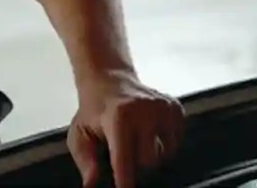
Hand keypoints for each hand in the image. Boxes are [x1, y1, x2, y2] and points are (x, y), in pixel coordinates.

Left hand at [67, 72, 185, 187]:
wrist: (110, 80)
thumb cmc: (94, 110)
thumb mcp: (80, 133)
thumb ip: (85, 159)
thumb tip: (91, 183)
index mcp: (118, 117)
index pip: (125, 160)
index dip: (125, 181)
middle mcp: (144, 110)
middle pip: (148, 161)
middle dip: (137, 163)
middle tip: (124, 149)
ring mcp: (163, 107)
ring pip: (165, 154)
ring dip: (152, 153)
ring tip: (136, 137)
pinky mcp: (175, 107)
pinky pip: (176, 142)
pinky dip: (165, 143)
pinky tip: (149, 130)